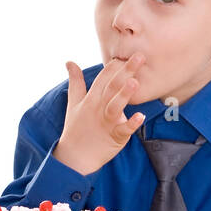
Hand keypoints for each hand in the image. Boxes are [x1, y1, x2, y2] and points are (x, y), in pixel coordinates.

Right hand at [52, 56, 145, 175]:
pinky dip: (132, 123)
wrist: (74, 157)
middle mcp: (98, 108)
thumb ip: (75, 81)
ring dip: (124, 94)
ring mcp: (107, 123)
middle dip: (126, 71)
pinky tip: (141, 116)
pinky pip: (124, 130)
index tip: (125, 53)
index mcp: (91, 99)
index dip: (113, 66)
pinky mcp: (115, 137)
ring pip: (115, 106)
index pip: (103, 78)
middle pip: (112, 86)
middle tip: (140, 56)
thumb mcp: (73, 102)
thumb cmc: (76, 128)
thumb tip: (70, 62)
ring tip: (134, 82)